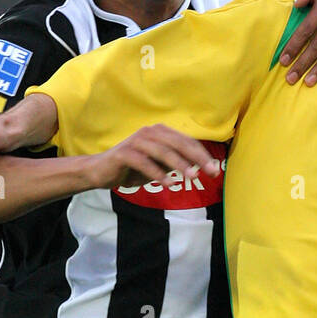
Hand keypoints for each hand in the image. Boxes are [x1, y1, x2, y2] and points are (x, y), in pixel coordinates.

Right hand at [86, 125, 222, 190]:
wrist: (101, 171)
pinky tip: (168, 184)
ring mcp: (137, 141)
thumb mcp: (159, 166)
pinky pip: (144, 163)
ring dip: (179, 165)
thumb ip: (176, 164)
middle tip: (210, 172)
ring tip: (192, 178)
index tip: (215, 170)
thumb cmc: (133, 168)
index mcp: (160, 133)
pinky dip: (157, 174)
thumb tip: (200, 168)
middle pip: (178, 144)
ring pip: (163, 151)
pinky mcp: (124, 153)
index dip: (202, 156)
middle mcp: (150, 133)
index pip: (186, 142)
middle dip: (197, 158)